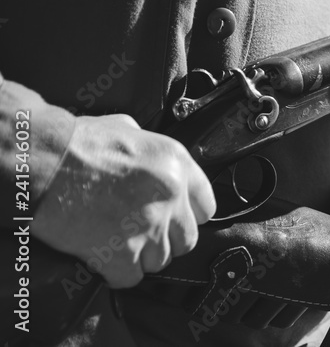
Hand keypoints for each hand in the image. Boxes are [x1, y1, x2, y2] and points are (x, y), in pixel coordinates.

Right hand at [33, 114, 215, 287]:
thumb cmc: (79, 143)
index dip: (186, 216)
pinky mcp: (122, 252)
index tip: (172, 220)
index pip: (206, 207)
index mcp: (177, 163)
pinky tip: (102, 257)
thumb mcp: (128, 129)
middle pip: (186, 239)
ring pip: (159, 261)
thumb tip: (152, 160)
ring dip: (139, 257)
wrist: (44, 162)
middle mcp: (171, 196)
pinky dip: (116, 273)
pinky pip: (130, 278)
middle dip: (165, 240)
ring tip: (117, 241)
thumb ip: (151, 150)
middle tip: (140, 233)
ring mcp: (149, 226)